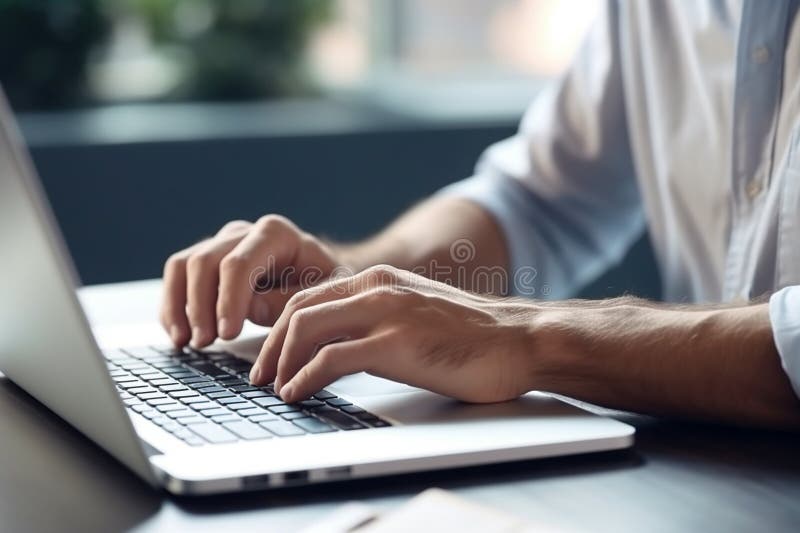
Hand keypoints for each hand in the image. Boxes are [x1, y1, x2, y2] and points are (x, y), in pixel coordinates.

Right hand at [160, 215, 339, 347]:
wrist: (321, 278)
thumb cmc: (324, 288)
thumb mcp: (320, 297)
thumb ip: (287, 301)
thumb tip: (249, 309)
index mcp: (275, 234)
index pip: (240, 264)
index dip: (228, 300)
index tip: (227, 335)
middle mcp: (243, 232)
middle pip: (205, 262)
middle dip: (200, 306)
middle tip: (205, 343)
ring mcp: (221, 243)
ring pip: (183, 266)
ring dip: (178, 306)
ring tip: (186, 342)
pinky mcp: (206, 261)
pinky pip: (177, 277)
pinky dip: (172, 307)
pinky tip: (179, 336)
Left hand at [249, 265, 536, 403]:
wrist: (521, 339)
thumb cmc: (473, 336)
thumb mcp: (416, 314)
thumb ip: (380, 320)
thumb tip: (343, 347)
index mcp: (380, 280)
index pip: (310, 297)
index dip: (281, 328)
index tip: (272, 356)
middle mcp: (377, 288)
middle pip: (299, 310)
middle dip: (271, 346)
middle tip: (260, 375)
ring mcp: (386, 312)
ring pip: (306, 328)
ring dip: (281, 362)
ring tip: (274, 388)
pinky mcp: (396, 343)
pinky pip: (331, 359)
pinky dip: (305, 378)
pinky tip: (298, 392)